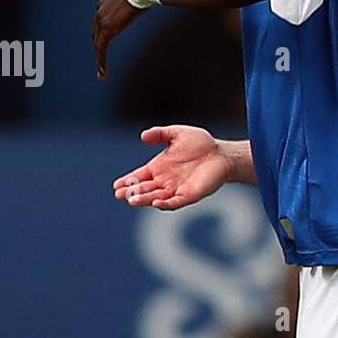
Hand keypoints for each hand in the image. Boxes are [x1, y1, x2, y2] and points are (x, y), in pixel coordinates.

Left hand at [93, 0, 141, 79]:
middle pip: (97, 29)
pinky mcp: (108, 29)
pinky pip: (101, 48)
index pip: (102, 14)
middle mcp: (102, 6)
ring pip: (98, 41)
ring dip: (100, 57)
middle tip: (101, 57)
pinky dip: (102, 61)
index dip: (103, 27)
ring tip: (103, 71)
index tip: (106, 35)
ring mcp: (103, 18)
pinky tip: (103, 72)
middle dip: (99, 43)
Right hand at [112, 126, 234, 211]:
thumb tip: (143, 136)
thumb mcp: (177, 134)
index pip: (139, 177)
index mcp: (159, 167)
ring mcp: (176, 189)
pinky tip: (156, 203)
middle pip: (144, 189)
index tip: (116, 185)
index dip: (127, 181)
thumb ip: (160, 134)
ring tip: (132, 200)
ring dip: (144, 199)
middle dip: (132, 192)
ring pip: (156, 197)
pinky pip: (175, 202)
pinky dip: (165, 204)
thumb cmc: (200, 143)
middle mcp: (164, 181)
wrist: (221, 153)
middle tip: (120, 195)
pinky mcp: (189, 195)